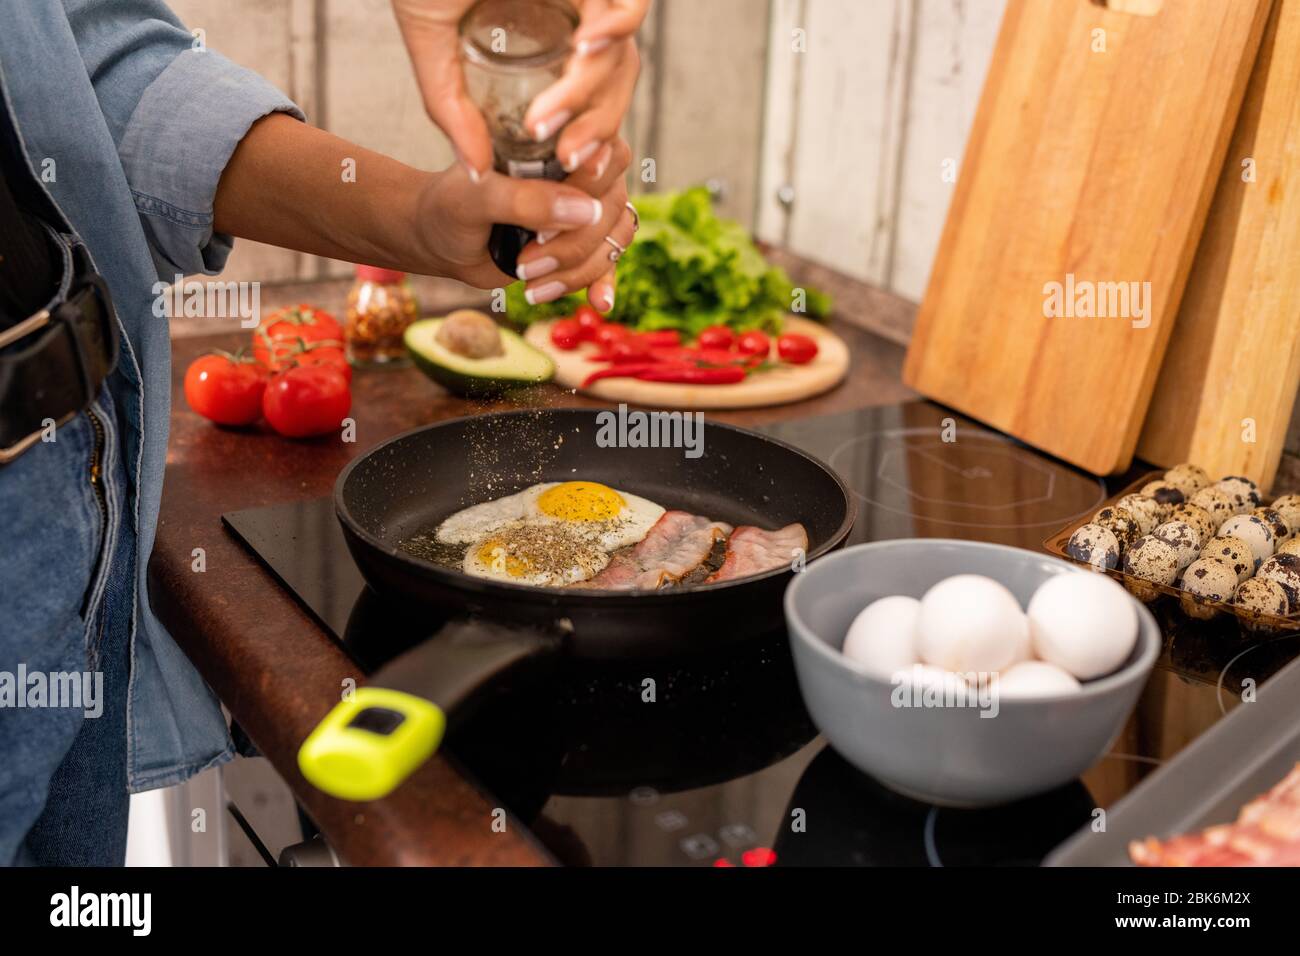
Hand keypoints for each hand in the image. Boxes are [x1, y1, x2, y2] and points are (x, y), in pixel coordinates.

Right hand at [392, 0, 648, 178]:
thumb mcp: (432, 40)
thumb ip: (451, 108)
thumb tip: (474, 171)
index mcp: (549, 40)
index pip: (587, 101)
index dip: (584, 137)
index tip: (562, 164)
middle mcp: (578, 18)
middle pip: (613, 87)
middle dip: (595, 128)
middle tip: (567, 156)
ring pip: (620, 55)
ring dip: (588, 93)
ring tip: (547, 119)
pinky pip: (628, 4)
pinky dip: (614, 29)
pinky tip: (579, 49)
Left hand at [418, 139, 633, 307]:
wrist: (441, 240)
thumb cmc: (451, 206)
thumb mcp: (476, 198)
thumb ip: (525, 199)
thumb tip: (586, 210)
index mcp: (556, 142)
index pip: (604, 151)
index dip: (593, 178)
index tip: (553, 215)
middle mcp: (579, 172)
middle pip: (610, 205)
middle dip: (572, 243)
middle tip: (524, 263)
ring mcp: (584, 210)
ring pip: (612, 240)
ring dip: (576, 269)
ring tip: (529, 282)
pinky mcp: (582, 244)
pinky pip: (606, 264)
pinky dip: (602, 283)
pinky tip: (599, 302)